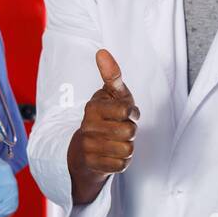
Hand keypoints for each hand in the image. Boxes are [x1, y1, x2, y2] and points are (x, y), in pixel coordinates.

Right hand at [67, 50, 138, 195]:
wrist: (85, 149)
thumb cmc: (106, 116)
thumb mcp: (112, 95)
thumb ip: (111, 75)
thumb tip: (102, 52)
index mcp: (93, 107)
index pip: (126, 111)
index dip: (132, 113)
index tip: (126, 113)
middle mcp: (88, 127)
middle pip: (129, 132)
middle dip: (131, 131)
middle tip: (121, 129)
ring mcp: (88, 147)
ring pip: (127, 150)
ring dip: (127, 147)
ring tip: (116, 142)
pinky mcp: (92, 165)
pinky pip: (121, 165)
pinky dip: (122, 161)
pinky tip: (112, 155)